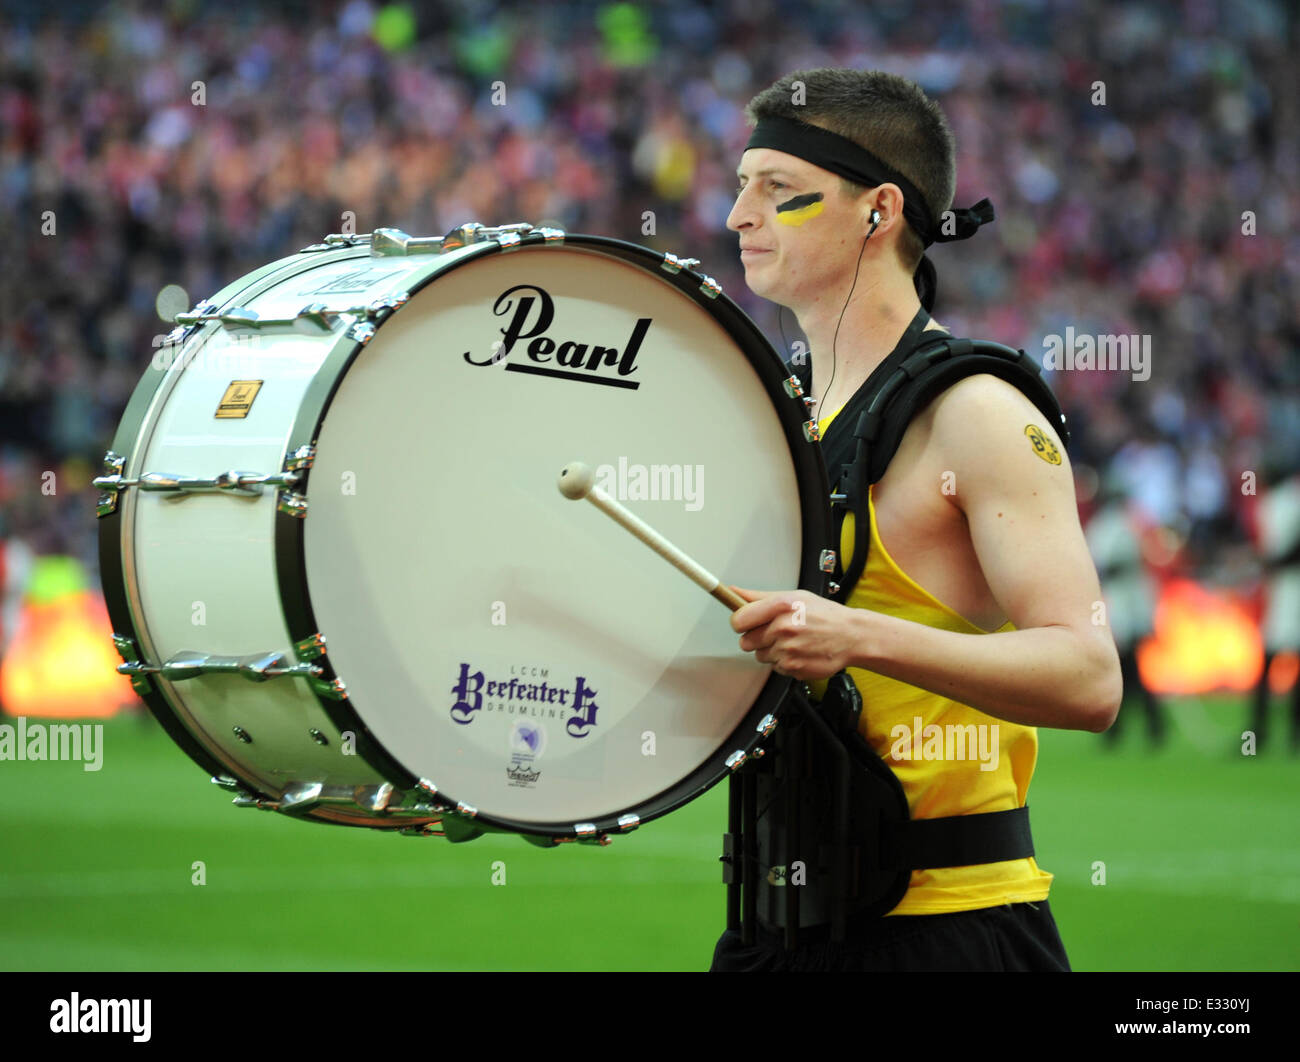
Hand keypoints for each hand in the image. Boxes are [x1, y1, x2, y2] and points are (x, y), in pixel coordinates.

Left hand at [728, 586, 863, 681]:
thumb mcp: (794, 597)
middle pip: (746, 641)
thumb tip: (734, 592)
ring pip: (760, 656)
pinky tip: (799, 651)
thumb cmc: (825, 615)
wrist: (852, 636)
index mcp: (780, 607)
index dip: (740, 622)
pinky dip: (784, 661)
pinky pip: (775, 667)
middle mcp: (783, 629)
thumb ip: (760, 597)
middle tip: (773, 632)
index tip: (745, 622)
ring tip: (791, 641)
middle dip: (756, 637)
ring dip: (771, 650)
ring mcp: (788, 651)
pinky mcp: (793, 668)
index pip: (739, 619)